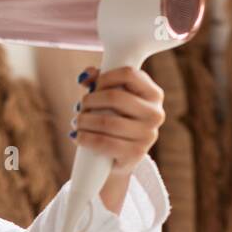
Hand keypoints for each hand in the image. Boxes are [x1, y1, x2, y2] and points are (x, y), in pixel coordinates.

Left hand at [69, 65, 165, 179]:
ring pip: (107, 122)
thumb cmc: (117, 120)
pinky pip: (104, 142)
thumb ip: (100, 81)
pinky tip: (77, 136)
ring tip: (76, 122)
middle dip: (90, 101)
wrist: (121, 157)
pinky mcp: (135, 154)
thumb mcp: (113, 98)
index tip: (92, 86)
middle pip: (114, 98)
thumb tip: (85, 76)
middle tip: (79, 106)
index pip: (128, 74)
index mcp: (154, 94)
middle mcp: (155, 114)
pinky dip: (85, 138)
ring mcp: (147, 135)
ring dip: (84, 120)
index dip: (105, 77)